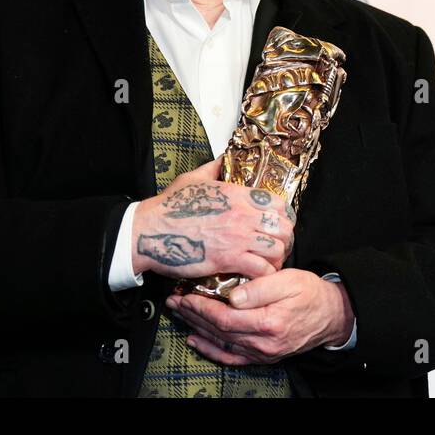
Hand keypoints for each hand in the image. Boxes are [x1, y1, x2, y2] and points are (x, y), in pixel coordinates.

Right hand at [131, 157, 295, 280]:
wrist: (150, 230)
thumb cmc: (169, 206)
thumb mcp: (193, 177)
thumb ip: (214, 168)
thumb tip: (223, 159)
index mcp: (238, 195)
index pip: (279, 204)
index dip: (282, 216)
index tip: (277, 224)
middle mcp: (243, 215)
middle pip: (283, 228)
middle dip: (283, 239)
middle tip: (275, 246)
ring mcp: (238, 238)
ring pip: (276, 249)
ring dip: (275, 259)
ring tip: (268, 263)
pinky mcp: (228, 259)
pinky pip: (261, 269)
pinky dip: (263, 275)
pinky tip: (256, 276)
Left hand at [164, 267, 354, 365]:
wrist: (332, 314)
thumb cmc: (310, 293)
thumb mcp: (288, 280)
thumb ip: (260, 288)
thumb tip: (233, 296)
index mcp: (269, 322)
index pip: (226, 317)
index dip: (202, 307)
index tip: (186, 296)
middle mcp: (264, 342)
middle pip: (219, 330)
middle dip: (193, 315)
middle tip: (174, 302)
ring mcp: (263, 352)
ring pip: (221, 343)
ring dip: (197, 329)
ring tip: (180, 315)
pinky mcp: (264, 356)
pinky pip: (232, 357)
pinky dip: (211, 350)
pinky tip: (196, 341)